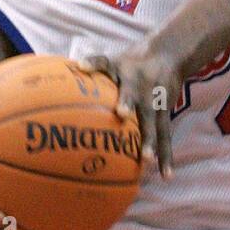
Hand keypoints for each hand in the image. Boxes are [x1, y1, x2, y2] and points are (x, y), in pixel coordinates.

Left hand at [76, 47, 182, 178]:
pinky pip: (165, 136)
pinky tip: (166, 175)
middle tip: (121, 114)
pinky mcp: (165, 111)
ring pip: (152, 121)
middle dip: (128, 103)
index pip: (104, 63)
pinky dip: (166, 156)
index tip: (82, 66)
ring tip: (147, 159)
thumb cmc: (130, 63)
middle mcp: (138, 83)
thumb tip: (60, 78)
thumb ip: (91, 70)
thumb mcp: (112, 60)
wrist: (169, 54)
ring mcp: (154, 99)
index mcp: (121, 70)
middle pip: (133, 94)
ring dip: (150, 140)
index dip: (94, 64)